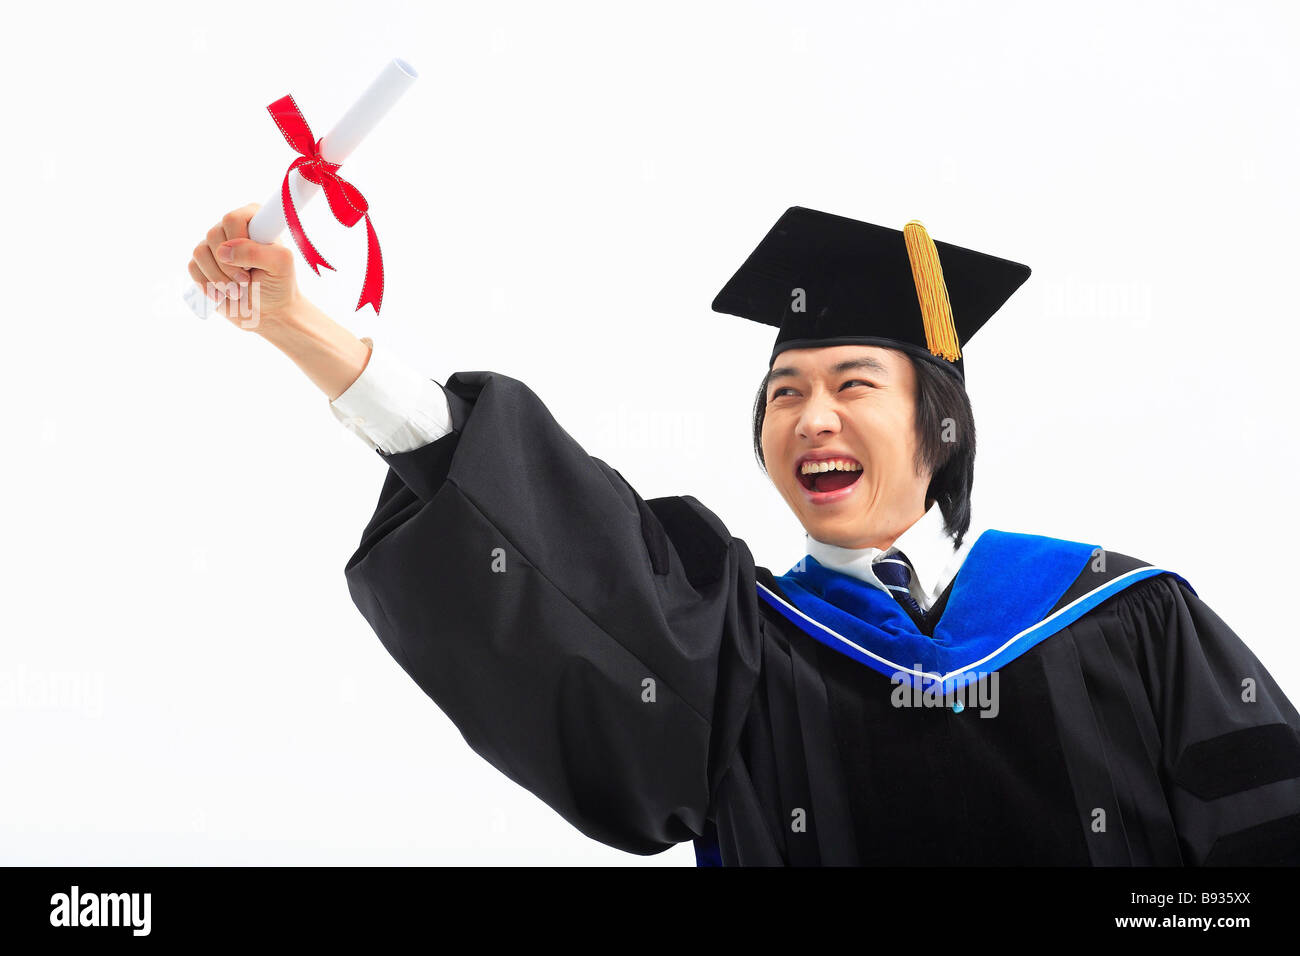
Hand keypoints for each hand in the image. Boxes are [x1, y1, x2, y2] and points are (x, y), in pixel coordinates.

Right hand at [187, 203, 301, 333]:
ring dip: (219, 278)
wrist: (268, 311)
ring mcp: (216, 245)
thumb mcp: (280, 266)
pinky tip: (223, 293)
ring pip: (200, 252)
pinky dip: (207, 284)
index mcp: (255, 221)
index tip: (252, 264)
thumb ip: (256, 252)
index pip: (233, 219)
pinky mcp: (203, 263)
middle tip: (246, 280)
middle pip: (214, 235)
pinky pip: (192, 267)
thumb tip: (224, 251)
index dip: (238, 242)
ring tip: (237, 290)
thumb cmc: (278, 285)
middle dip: (230, 266)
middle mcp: (232, 228)